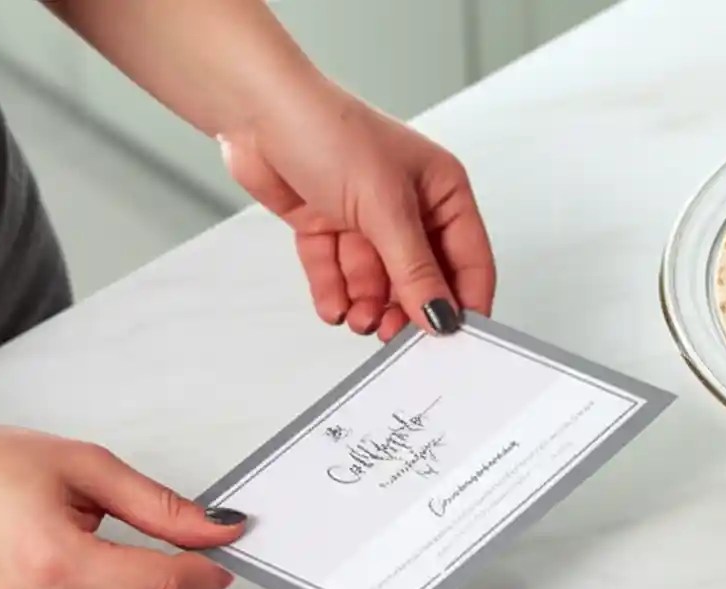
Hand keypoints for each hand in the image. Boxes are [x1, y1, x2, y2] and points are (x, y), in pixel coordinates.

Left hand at [219, 82, 495, 341]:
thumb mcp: (385, 207)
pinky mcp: (327, 224)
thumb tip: (442, 316)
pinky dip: (335, 291)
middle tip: (392, 337)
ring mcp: (366, 217)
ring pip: (376, 279)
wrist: (257, 111)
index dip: (464, 301)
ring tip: (357, 320)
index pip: (468, 259)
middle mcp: (409, 205)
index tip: (454, 341)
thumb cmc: (329, 131)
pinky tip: (333, 307)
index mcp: (442, 189)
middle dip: (405, 308)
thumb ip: (414, 269)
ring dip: (367, 304)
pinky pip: (337, 271)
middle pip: (420, 276)